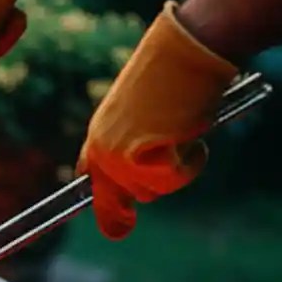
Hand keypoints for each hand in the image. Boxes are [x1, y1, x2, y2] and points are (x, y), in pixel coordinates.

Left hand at [76, 1, 237, 239]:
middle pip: (120, 197)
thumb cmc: (168, 75)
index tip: (117, 227)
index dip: (101, 205)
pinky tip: (195, 135)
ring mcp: (121, 159)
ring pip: (152, 192)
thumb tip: (134, 179)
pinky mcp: (145, 163)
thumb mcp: (137, 111)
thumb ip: (128, 143)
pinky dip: (192, 162)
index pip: (86, 178)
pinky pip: (175, 180)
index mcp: (97, 135)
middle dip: (141, 195)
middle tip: (157, 178)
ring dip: (174, 172)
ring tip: (184, 133)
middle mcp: (102, 151)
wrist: (183, 54)